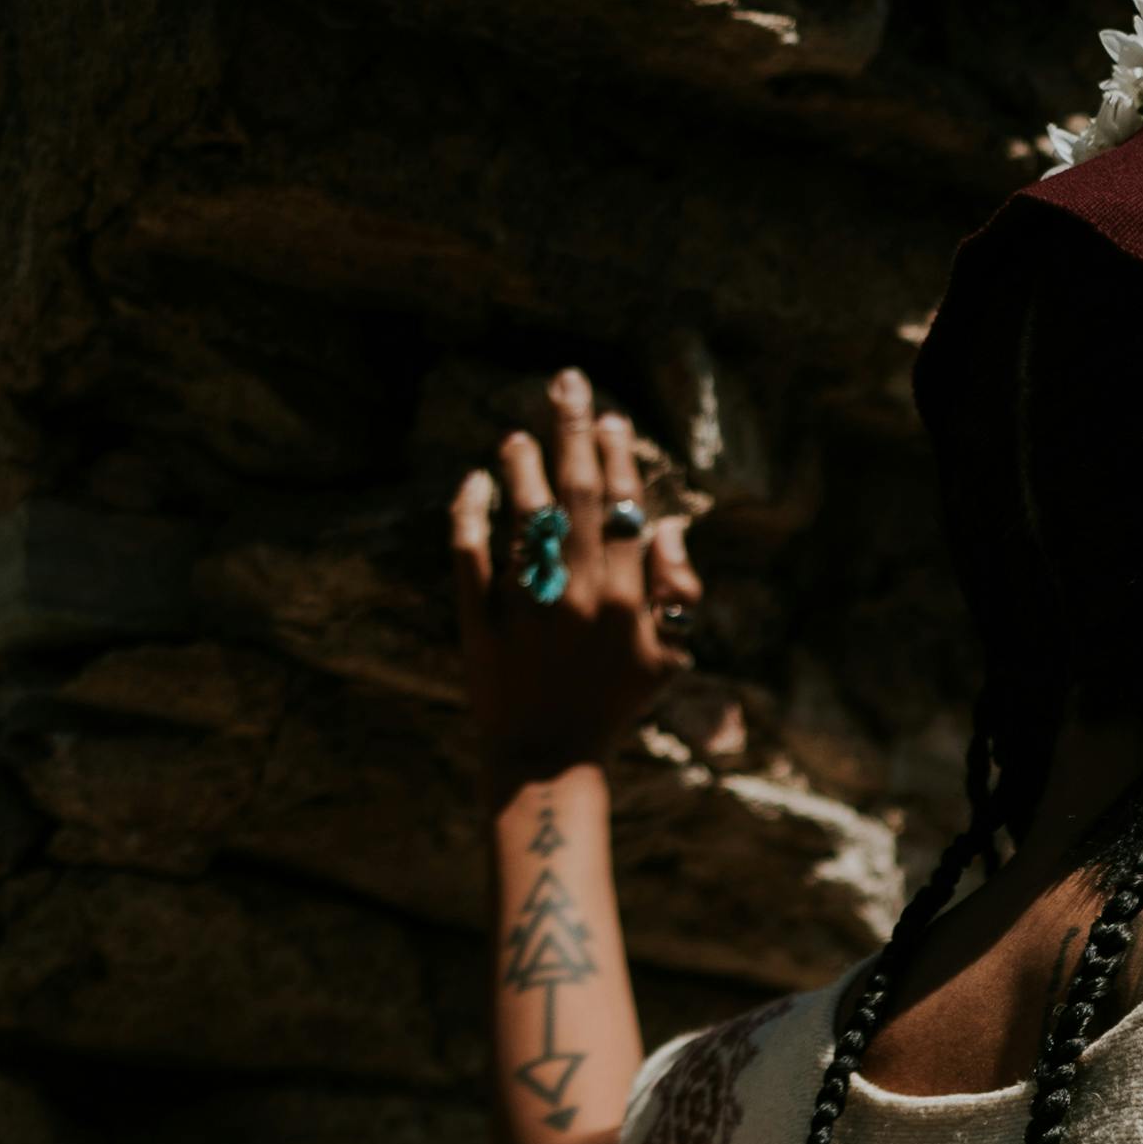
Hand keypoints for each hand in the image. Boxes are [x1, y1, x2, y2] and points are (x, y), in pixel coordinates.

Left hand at [449, 366, 704, 786]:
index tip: (609, 419)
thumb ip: (674, 591)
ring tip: (519, 436)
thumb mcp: (665, 657)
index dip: (617, 455)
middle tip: (564, 382)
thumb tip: (665, 526)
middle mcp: (578, 596)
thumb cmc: (612, 706)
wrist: (548, 761)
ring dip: (522, 466)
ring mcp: (526, 608)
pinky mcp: (480, 622)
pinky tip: (475, 481)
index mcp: (627, 600)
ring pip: (525, 516)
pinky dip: (469, 512)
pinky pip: (468, 554)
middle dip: (572, 431)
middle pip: (578, 493)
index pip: (625, 506)